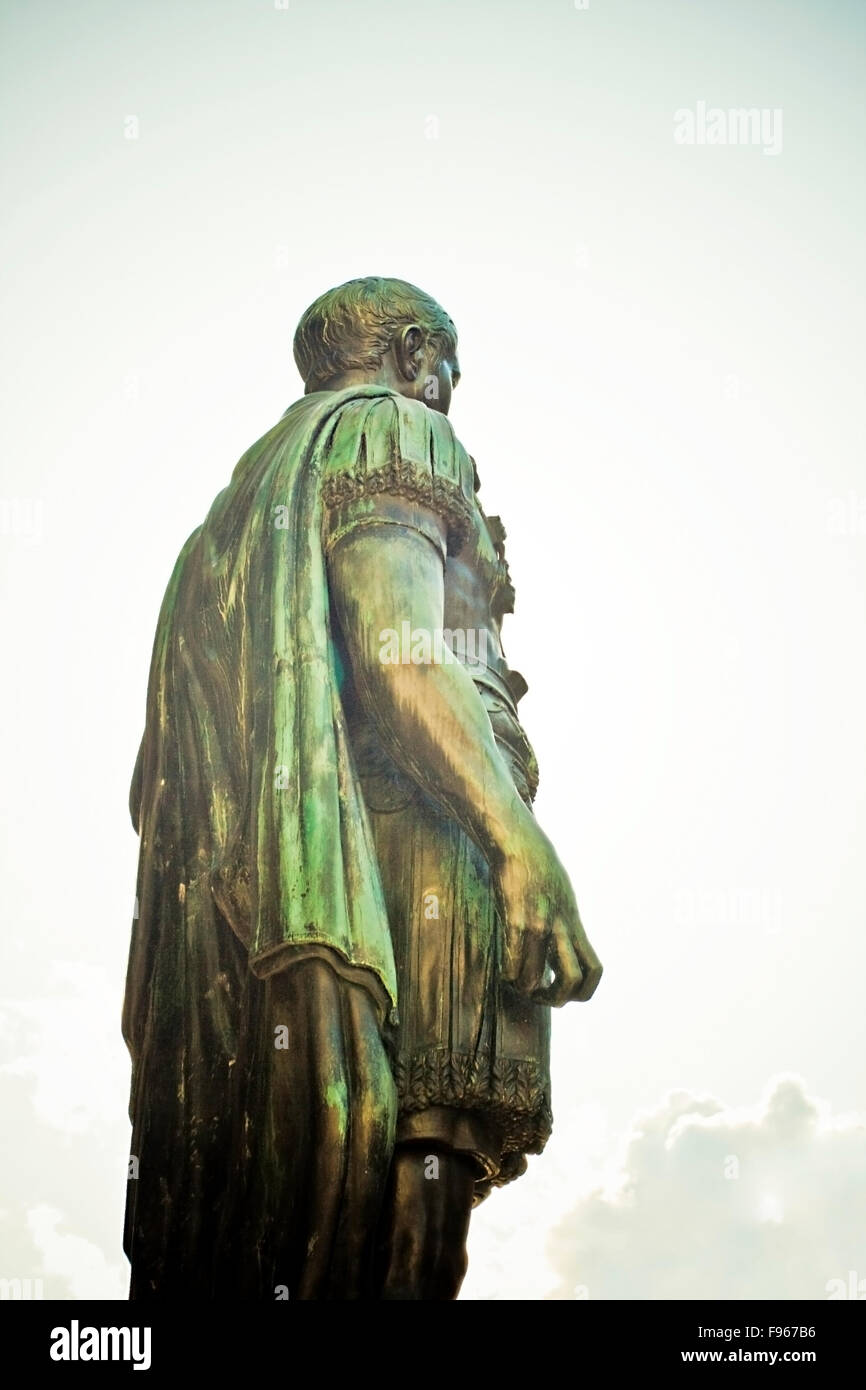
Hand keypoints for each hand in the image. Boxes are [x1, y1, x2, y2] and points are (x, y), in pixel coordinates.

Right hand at [492, 821, 602, 1006]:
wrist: (519, 843)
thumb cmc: (539, 870)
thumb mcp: (563, 897)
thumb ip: (566, 923)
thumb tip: (564, 944)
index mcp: (574, 925)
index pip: (595, 971)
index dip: (582, 991)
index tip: (564, 988)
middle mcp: (561, 928)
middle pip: (572, 981)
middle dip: (555, 998)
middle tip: (539, 993)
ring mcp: (539, 925)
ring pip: (536, 979)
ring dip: (525, 990)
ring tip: (515, 982)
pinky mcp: (516, 919)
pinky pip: (512, 962)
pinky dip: (508, 975)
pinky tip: (503, 969)